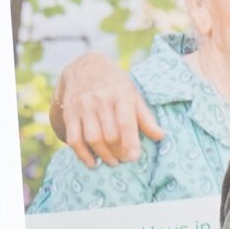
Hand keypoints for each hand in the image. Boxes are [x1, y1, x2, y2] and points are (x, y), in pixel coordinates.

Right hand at [52, 52, 162, 166]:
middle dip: (118, 151)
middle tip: (125, 159)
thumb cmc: (115, 84)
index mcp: (121, 95)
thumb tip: (160, 136)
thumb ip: (145, 116)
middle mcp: (100, 101)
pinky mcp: (69, 113)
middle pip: (109, 134)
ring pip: (92, 138)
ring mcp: (83, 107)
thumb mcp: (133, 94)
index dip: (130, 142)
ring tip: (113, 162)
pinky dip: (82, 154)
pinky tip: (92, 162)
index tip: (134, 157)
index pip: (125, 122)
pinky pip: (74, 138)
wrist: (85, 66)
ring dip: (103, 154)